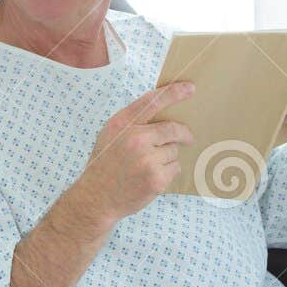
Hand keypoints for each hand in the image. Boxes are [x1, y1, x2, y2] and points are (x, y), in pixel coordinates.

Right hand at [69, 81, 195, 227]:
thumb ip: (131, 124)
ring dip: (168, 157)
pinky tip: (151, 178)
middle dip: (184, 134)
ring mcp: (147, 159)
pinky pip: (174, 168)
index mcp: (122, 124)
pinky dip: (168, 172)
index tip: (190, 88)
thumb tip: (162, 115)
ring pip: (174, 151)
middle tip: (188, 138)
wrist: (96, 198)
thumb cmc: (104, 165)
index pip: (152, 102)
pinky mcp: (156, 178)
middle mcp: (135, 139)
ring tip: (148, 167)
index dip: (173, 92)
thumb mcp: (109, 136)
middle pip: (172, 129)